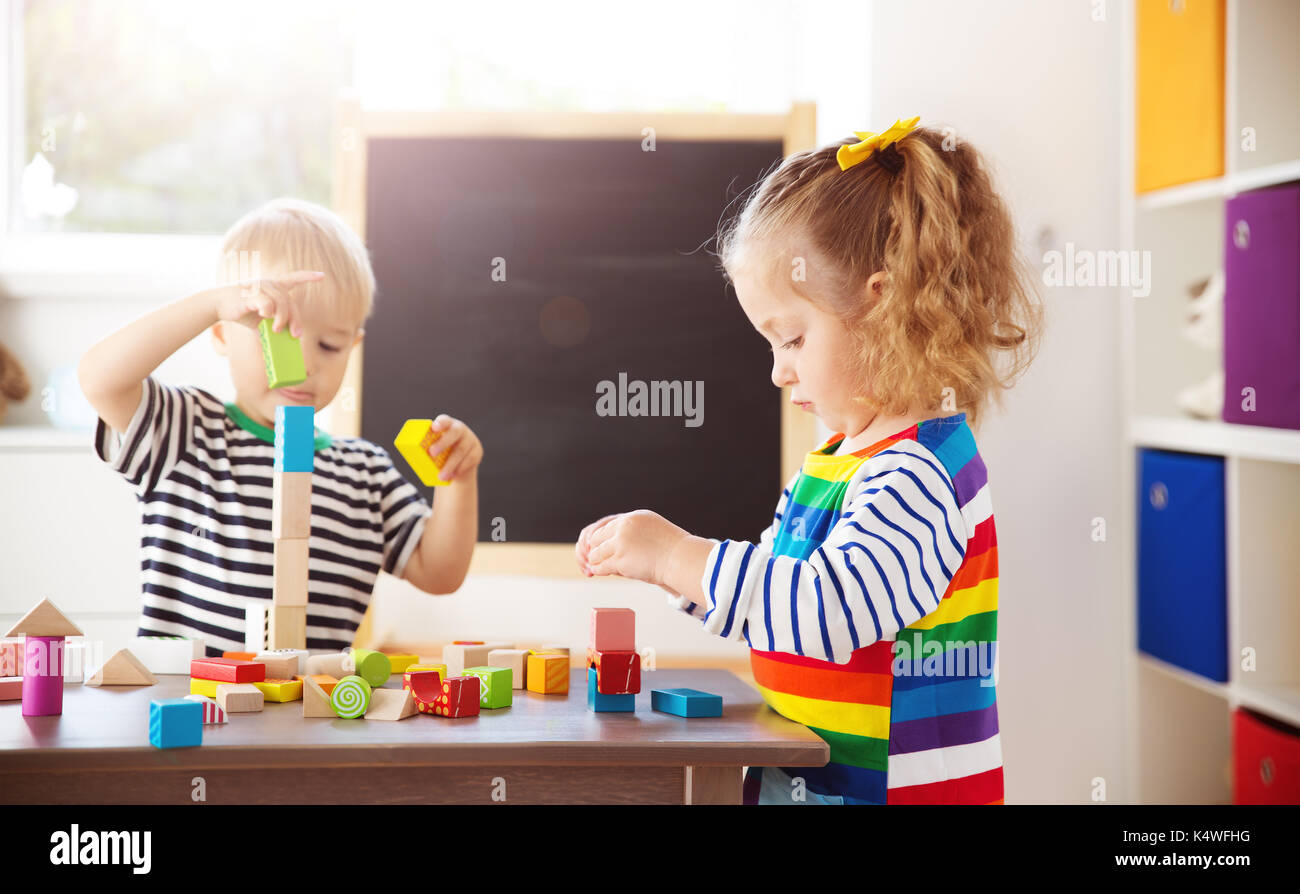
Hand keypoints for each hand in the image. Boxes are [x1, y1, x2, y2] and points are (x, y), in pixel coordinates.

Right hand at [210, 270, 324, 337]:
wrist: (218, 306)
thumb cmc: (243, 311)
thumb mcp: (262, 319)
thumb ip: (275, 323)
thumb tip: (288, 341)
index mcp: (273, 287)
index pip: (294, 278)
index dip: (308, 276)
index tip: (322, 276)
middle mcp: (269, 284)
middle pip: (290, 302)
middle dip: (295, 320)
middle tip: (295, 335)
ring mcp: (260, 287)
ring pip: (281, 303)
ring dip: (283, 319)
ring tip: (277, 330)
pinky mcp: (250, 294)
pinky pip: (267, 303)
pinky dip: (269, 311)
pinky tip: (265, 315)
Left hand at [429, 414, 481, 481]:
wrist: (459, 462)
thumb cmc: (441, 452)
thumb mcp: (434, 446)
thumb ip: (426, 446)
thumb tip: (411, 454)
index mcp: (447, 425)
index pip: (444, 420)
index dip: (440, 423)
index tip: (434, 428)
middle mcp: (460, 429)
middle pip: (454, 433)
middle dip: (443, 443)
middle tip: (431, 453)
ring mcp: (470, 439)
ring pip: (461, 450)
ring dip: (450, 464)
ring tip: (441, 476)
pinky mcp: (477, 451)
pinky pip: (469, 460)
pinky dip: (460, 469)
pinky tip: (452, 475)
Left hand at [579, 509, 688, 587]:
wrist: (679, 559)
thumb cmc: (670, 549)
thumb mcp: (651, 528)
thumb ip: (633, 530)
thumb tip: (616, 539)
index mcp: (632, 517)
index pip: (606, 525)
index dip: (602, 539)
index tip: (601, 547)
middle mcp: (624, 527)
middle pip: (597, 538)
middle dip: (597, 550)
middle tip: (597, 558)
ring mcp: (621, 543)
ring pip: (596, 553)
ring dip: (596, 561)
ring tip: (599, 566)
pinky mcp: (620, 560)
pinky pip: (600, 566)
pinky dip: (598, 570)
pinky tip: (600, 572)